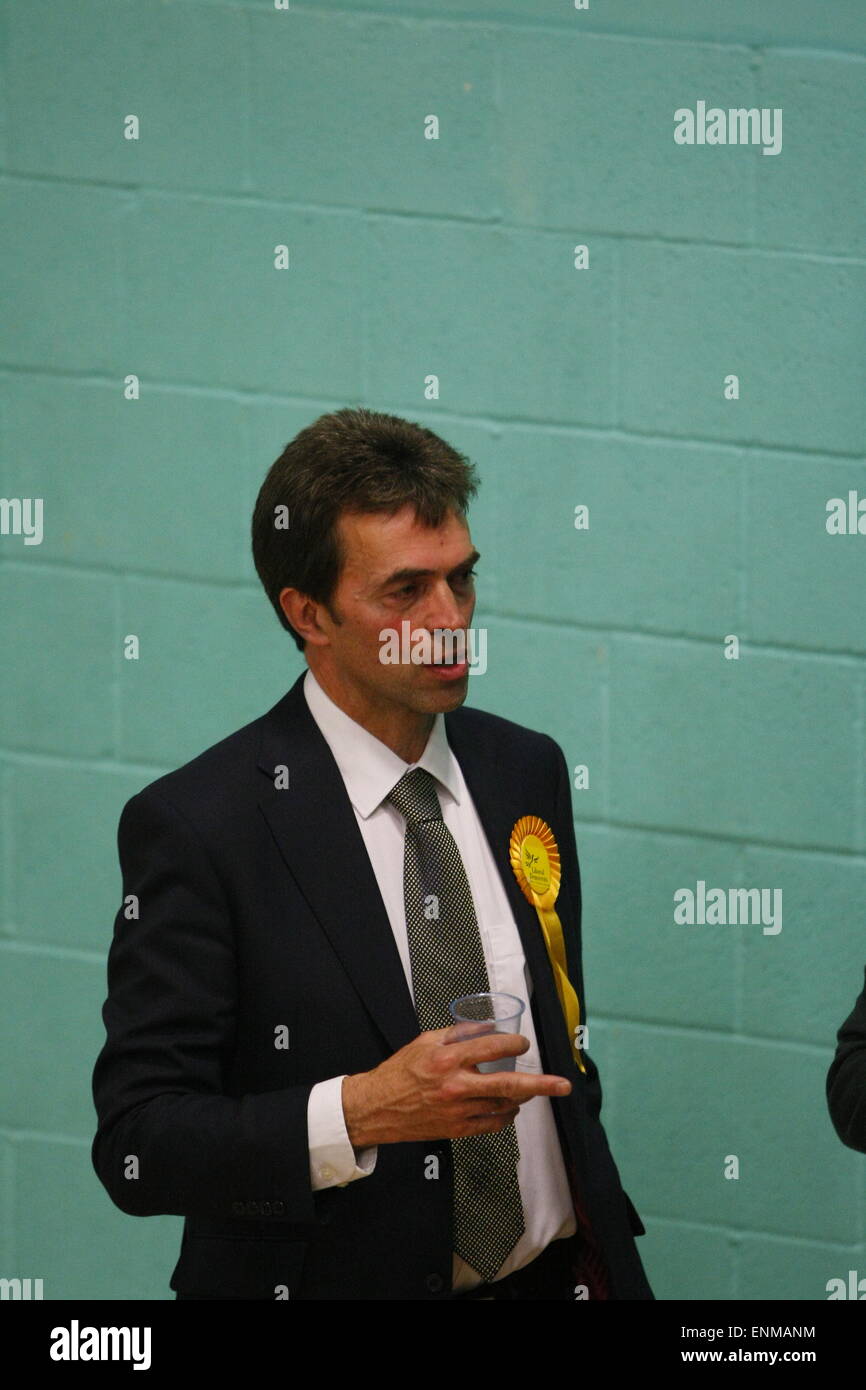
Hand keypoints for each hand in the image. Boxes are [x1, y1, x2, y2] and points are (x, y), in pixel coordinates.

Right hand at [341, 1027, 571, 1146]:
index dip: (513, 1044)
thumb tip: (488, 1028)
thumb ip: (457, 1034)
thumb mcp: (425, 1042)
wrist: (377, 1107)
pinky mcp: (457, 1130)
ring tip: (529, 1091)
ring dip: (521, 1098)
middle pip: (508, 1085)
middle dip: (541, 1085)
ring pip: (503, 1106)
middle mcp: (456, 1086)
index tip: (523, 1044)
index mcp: (447, 1059)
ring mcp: (458, 1111)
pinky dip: (505, 1116)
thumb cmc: (400, 1071)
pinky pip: (491, 1124)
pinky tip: (509, 1109)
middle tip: (563, 1085)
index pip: (491, 1047)